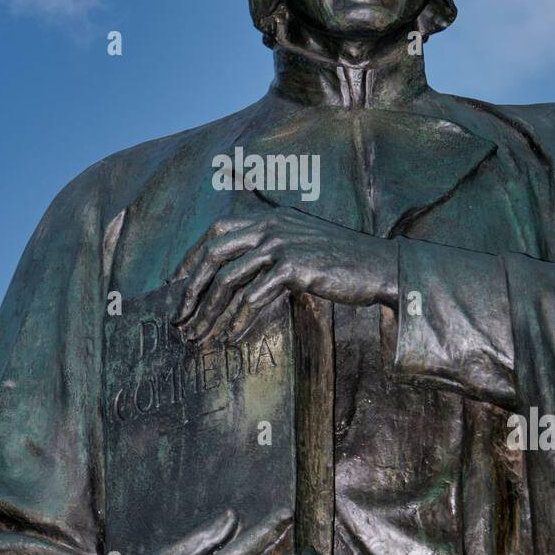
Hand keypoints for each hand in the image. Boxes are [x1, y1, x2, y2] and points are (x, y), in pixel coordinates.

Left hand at [172, 207, 397, 345]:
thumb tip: (243, 271)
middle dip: (191, 288)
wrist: (378, 265)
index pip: (216, 230)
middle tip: (179, 316)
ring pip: (230, 280)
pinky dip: (239, 321)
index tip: (176, 284)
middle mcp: (271, 226)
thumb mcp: (302, 241)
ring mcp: (282, 245)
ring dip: (210, 312)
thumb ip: (272, 245)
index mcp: (270, 217)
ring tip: (199, 336)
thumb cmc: (340, 259)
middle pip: (214, 253)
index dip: (192, 257)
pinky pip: (255, 297)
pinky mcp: (295, 268)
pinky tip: (232, 337)